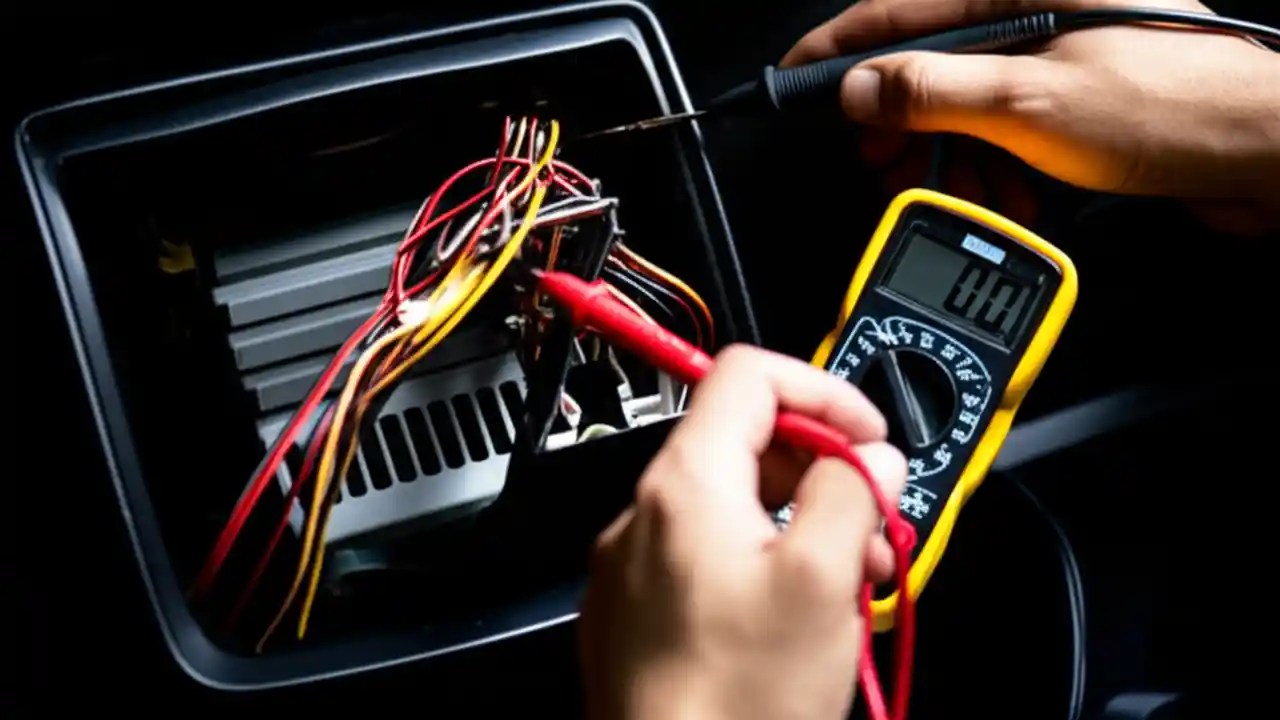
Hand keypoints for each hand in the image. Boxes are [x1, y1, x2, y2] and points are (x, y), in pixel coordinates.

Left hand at [579, 346, 906, 719]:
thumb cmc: (732, 703)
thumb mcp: (823, 579)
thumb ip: (851, 492)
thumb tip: (867, 456)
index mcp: (685, 483)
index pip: (750, 374)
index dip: (823, 392)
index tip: (869, 437)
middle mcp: (647, 514)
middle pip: (747, 442)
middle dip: (824, 473)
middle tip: (871, 529)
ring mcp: (636, 566)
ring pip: (733, 506)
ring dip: (801, 526)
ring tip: (845, 588)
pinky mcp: (641, 613)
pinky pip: (708, 558)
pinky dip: (762, 567)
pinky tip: (797, 622)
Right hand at [784, 0, 1279, 231]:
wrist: (1271, 150)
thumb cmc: (1177, 107)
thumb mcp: (1029, 102)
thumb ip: (933, 92)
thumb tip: (863, 88)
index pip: (898, 11)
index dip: (838, 49)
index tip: (793, 77)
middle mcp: (1036, 20)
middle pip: (929, 66)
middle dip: (897, 124)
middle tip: (877, 164)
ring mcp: (1058, 65)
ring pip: (966, 112)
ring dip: (949, 162)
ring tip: (952, 194)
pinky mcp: (1079, 109)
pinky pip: (1008, 139)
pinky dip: (994, 174)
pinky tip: (1006, 199)